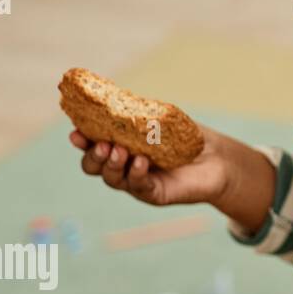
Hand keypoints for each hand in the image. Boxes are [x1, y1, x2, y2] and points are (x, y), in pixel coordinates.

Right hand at [69, 124, 230, 208]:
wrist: (217, 159)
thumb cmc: (187, 137)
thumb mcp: (163, 121)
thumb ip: (141, 114)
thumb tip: (119, 99)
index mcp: (119, 146)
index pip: (92, 144)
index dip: (81, 140)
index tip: (75, 132)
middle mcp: (122, 166)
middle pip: (93, 167)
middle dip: (92, 156)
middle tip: (101, 144)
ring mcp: (136, 182)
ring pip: (112, 178)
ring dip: (112, 165)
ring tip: (119, 151)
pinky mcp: (154, 193)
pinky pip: (138, 186)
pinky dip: (136, 174)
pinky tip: (141, 162)